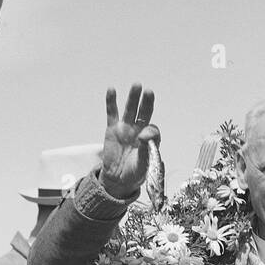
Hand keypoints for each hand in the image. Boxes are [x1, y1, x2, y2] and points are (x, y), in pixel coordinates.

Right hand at [101, 83, 160, 198]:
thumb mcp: (142, 165)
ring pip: (130, 110)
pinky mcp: (112, 129)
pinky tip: (112, 90)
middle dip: (147, 103)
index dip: (150, 131)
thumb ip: (145, 150)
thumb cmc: (133, 173)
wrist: (117, 179)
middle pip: (144, 113)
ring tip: (136, 85)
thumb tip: (144, 134)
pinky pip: (112, 113)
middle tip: (149, 92)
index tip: (144, 136)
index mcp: (149, 140)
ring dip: (133, 98)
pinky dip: (111, 102)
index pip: (153, 129)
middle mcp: (139, 131)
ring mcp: (125, 128)